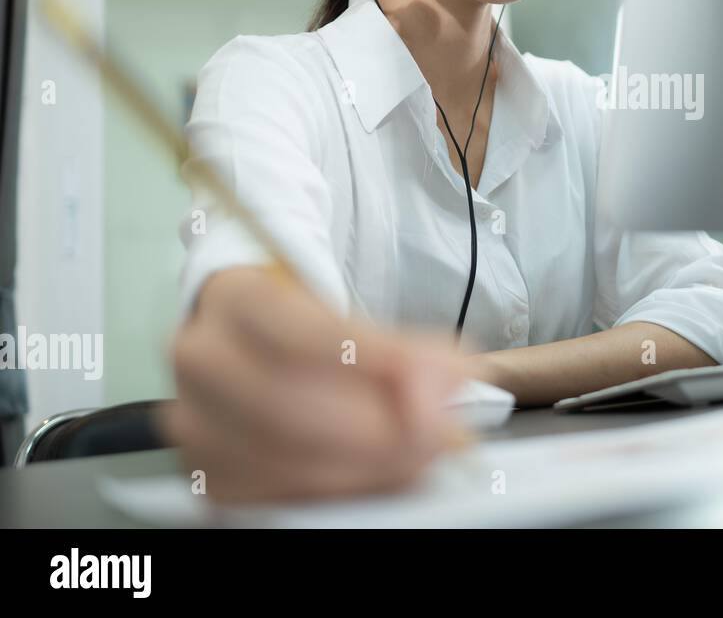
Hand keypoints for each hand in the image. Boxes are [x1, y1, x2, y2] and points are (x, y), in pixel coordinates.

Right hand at [160, 265, 468, 502]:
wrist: (255, 340)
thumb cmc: (309, 324)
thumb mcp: (353, 312)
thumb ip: (402, 346)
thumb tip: (450, 379)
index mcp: (236, 299)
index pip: (300, 334)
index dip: (374, 360)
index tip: (439, 374)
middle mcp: (203, 360)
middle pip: (289, 408)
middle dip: (381, 427)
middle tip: (443, 428)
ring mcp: (197, 424)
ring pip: (287, 462)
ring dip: (372, 465)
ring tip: (423, 450)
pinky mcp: (210, 476)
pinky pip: (283, 498)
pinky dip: (345, 490)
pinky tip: (383, 472)